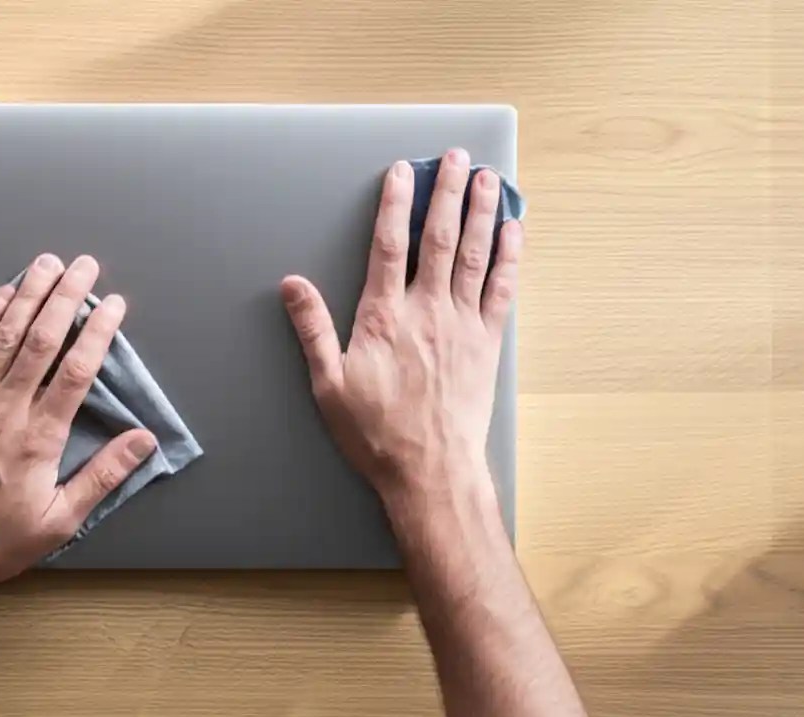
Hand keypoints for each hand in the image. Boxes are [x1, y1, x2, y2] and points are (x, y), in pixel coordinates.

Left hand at [0, 254, 156, 610]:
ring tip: (46, 263)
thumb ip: (102, 476)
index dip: (99, 331)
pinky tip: (0, 295)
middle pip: (42, 339)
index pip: (77, 370)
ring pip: (5, 335)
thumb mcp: (58, 521)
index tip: (114, 305)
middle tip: (85, 265)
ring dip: (27, 294)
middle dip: (66, 296)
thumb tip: (142, 441)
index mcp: (39, 438)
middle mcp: (5, 410)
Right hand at [281, 148, 522, 512]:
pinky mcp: (486, 343)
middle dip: (446, 193)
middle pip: (439, 239)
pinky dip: (509, 256)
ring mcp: (462, 324)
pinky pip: (501, 289)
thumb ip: (312, 329)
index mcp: (384, 317)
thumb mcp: (328, 384)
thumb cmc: (376, 432)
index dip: (395, 204)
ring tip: (485, 178)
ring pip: (475, 255)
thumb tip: (292, 285)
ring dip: (480, 212)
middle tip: (454, 158)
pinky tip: (512, 230)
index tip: (402, 172)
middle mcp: (427, 311)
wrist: (430, 470)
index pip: (390, 246)